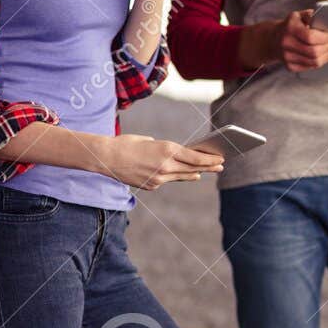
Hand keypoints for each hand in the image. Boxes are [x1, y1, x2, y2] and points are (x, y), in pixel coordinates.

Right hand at [93, 135, 223, 188]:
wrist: (106, 158)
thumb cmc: (127, 144)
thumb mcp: (150, 141)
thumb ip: (166, 150)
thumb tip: (176, 158)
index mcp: (167, 149)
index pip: (195, 157)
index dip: (210, 159)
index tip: (220, 158)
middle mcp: (166, 165)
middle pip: (193, 168)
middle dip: (208, 167)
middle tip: (220, 166)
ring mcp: (159, 178)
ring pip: (181, 176)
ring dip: (194, 173)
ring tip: (204, 172)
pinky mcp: (151, 185)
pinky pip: (166, 180)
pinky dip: (173, 175)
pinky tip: (182, 175)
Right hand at [266, 9, 327, 71]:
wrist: (272, 39)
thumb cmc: (290, 26)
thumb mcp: (298, 16)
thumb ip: (311, 16)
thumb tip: (327, 21)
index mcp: (290, 28)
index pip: (310, 37)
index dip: (324, 38)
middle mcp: (286, 43)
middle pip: (313, 51)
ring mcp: (287, 57)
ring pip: (313, 61)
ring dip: (327, 57)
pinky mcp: (290, 66)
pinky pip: (310, 67)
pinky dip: (320, 62)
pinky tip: (326, 57)